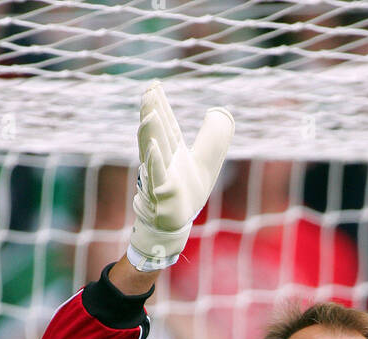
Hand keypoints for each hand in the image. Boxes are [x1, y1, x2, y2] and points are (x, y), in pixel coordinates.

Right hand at [128, 83, 233, 271]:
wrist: (176, 223)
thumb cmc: (187, 191)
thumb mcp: (206, 160)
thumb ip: (213, 137)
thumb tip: (219, 111)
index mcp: (173, 150)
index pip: (167, 123)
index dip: (161, 104)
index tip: (154, 85)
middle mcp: (163, 160)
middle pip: (158, 132)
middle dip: (153, 112)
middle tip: (149, 92)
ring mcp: (159, 176)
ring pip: (154, 151)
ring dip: (151, 132)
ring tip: (149, 112)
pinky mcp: (160, 194)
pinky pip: (156, 175)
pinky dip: (154, 161)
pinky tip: (153, 147)